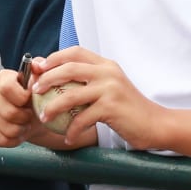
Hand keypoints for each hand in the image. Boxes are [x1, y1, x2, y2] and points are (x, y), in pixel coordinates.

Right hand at [0, 68, 42, 147]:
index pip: (7, 88)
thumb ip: (41, 73)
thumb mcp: (43, 85)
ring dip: (20, 131)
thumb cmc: (37, 99)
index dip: (23, 99)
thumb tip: (36, 66)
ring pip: (6, 129)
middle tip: (29, 117)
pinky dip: (12, 141)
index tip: (31, 101)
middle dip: (25, 119)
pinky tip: (16, 134)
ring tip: (24, 125)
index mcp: (4, 77)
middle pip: (9, 113)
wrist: (31, 117)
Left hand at [34, 47, 164, 149]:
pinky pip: (82, 118)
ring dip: (53, 107)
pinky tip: (68, 137)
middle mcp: (108, 72)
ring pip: (71, 95)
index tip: (39, 68)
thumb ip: (88, 81)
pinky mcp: (111, 108)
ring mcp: (110, 89)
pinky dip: (72, 130)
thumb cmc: (128, 109)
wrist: (155, 124)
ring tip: (43, 116)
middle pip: (69, 68)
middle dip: (47, 78)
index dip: (54, 57)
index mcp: (107, 65)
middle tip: (35, 91)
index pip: (76, 52)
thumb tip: (58, 78)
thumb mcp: (110, 88)